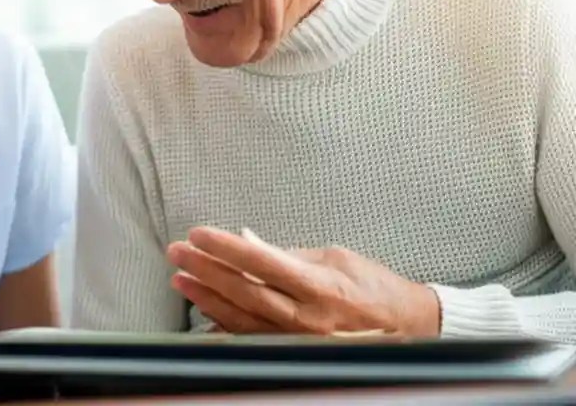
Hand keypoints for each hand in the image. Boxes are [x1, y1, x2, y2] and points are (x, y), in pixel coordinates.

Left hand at [166, 227, 440, 337]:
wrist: (410, 329)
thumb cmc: (373, 286)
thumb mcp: (335, 258)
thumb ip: (288, 253)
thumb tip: (246, 241)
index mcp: (320, 286)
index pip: (261, 262)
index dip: (225, 247)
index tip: (198, 233)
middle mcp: (308, 318)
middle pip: (244, 292)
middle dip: (205, 270)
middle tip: (177, 252)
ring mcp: (301, 341)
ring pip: (242, 320)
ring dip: (207, 298)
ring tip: (181, 279)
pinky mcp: (297, 354)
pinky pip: (252, 342)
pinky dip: (225, 328)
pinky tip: (203, 316)